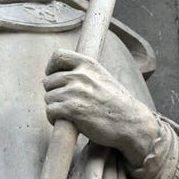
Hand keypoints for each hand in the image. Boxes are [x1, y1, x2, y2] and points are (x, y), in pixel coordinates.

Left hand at [43, 49, 158, 167]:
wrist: (131, 122)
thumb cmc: (116, 103)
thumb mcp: (101, 77)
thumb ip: (83, 72)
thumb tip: (56, 73)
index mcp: (88, 64)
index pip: (58, 55)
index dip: (51, 68)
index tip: (53, 77)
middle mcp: (81, 75)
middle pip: (48, 81)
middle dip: (53, 93)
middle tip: (65, 103)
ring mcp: (76, 92)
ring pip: (48, 98)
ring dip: (54, 107)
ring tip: (67, 114)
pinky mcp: (73, 110)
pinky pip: (50, 111)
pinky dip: (53, 118)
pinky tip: (65, 121)